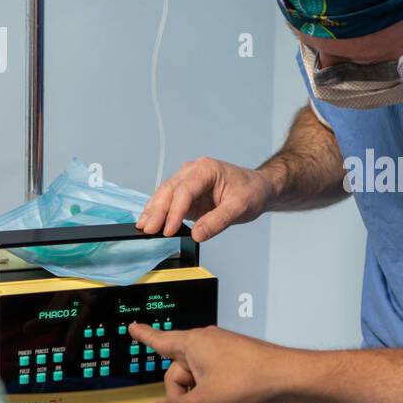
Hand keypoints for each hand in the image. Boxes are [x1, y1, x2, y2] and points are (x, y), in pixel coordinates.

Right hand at [130, 323, 286, 402]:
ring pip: (195, 376)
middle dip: (178, 398)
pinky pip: (211, 375)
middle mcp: (205, 341)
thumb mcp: (205, 400)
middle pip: (178, 371)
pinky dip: (208, 391)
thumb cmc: (249, 380)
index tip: (133, 327)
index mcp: (193, 343)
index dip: (144, 336)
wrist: (287, 377)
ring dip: (194, 397)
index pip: (160, 340)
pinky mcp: (234, 359)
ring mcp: (221, 350)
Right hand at [137, 156, 275, 240]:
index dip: (175, 210)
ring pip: (165, 195)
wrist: (258, 189)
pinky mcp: (187, 195)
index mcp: (206, 169)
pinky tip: (149, 221)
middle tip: (149, 229)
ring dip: (154, 211)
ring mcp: (188, 182)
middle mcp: (194, 172)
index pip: (185, 189)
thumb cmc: (251, 191)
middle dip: (158, 211)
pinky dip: (158, 212)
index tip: (169, 228)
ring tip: (143, 227)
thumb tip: (197, 234)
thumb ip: (218, 221)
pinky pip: (169, 202)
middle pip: (170, 190)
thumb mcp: (240, 207)